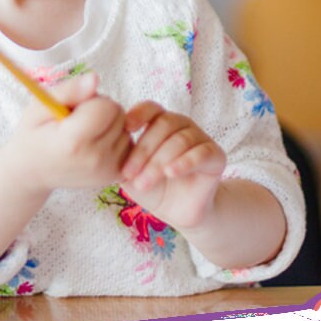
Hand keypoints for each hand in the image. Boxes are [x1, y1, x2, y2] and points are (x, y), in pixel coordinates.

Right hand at [9, 72, 131, 193]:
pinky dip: (115, 139)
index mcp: (74, 142)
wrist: (32, 173)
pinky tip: (95, 145)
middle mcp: (95, 159)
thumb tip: (95, 78)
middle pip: (119, 115)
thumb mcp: (39, 107)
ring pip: (126, 128)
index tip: (74, 110)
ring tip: (84, 134)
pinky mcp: (115, 175)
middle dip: (102, 111)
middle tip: (78, 122)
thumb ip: (69, 90)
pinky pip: (129, 143)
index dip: (92, 101)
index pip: (107, 106)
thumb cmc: (35, 135)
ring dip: (109, 126)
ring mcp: (107, 170)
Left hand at [119, 102, 225, 229]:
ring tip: (144, 183)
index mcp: (162, 123)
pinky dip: (185, 161)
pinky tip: (171, 172)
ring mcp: (201, 139)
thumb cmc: (154, 188)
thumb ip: (121, 156)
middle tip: (129, 174)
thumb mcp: (132, 173)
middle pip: (165, 124)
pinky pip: (202, 153)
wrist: (179, 213)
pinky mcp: (216, 156)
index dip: (139, 114)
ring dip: (158, 162)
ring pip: (180, 140)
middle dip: (144, 150)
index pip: (152, 108)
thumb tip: (104, 141)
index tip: (126, 128)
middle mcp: (183, 126)